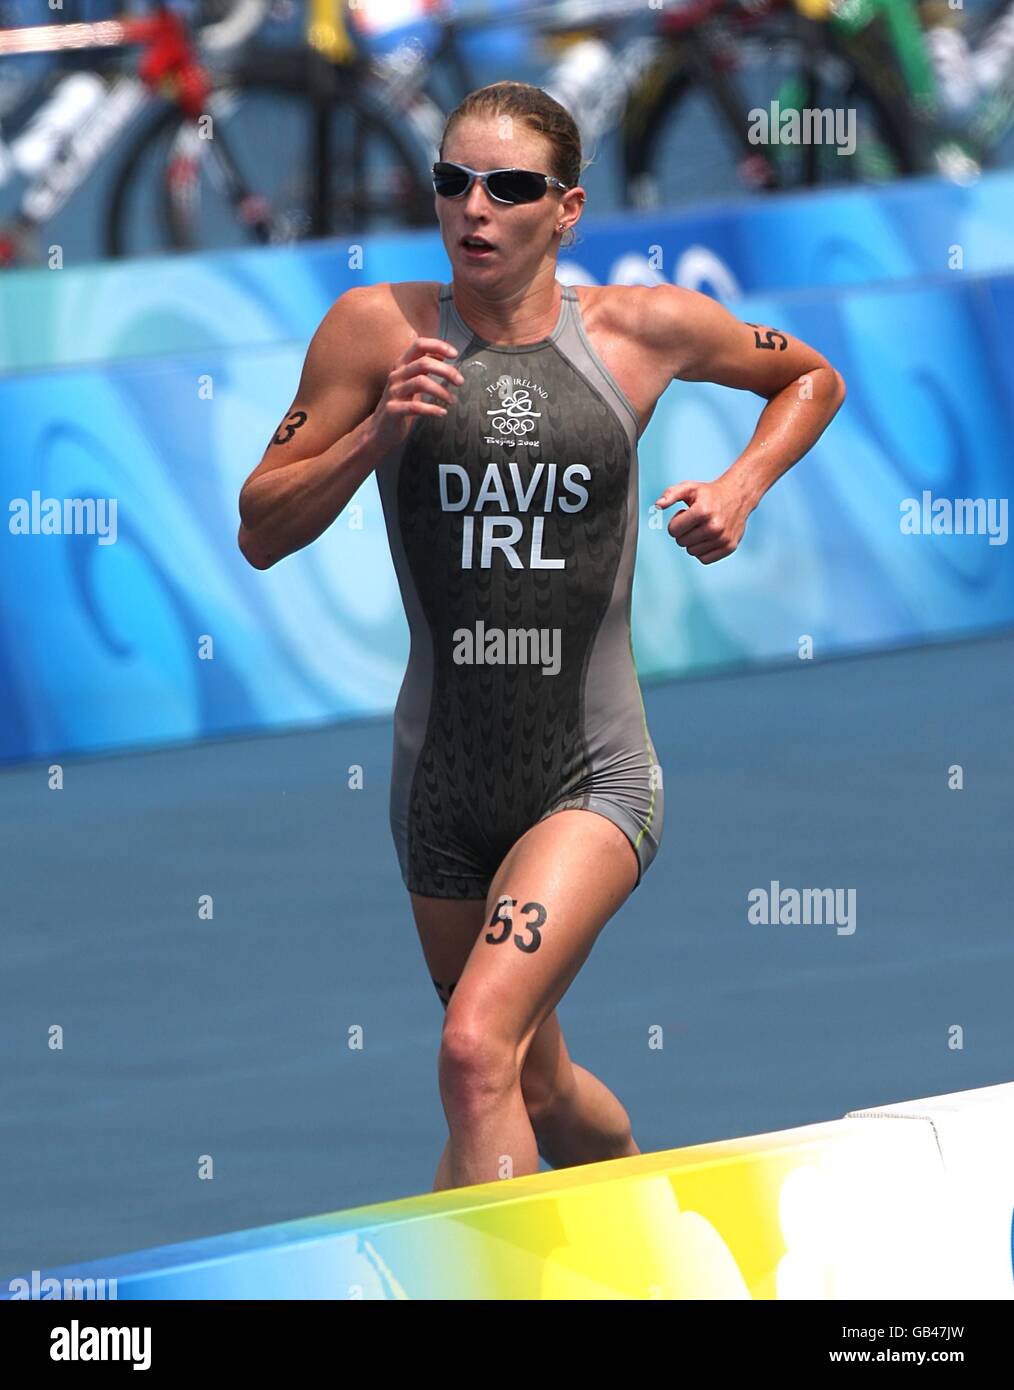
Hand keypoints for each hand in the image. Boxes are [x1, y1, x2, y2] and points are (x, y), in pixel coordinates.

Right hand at [368, 336, 463, 454]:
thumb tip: (442, 355)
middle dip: (446, 371)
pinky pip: (415, 407)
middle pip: (423, 363)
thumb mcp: (411, 381)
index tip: (455, 354)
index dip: (438, 345)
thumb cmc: (401, 404)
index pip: (419, 345)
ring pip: (420, 382)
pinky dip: (431, 409)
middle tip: (460, 382)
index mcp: (402, 365)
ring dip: (441, 391)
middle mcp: (396, 375)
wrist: (381, 429)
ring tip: (452, 400)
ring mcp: (393, 392)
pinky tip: (442, 412)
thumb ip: (423, 368)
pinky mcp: (393, 410)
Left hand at [653, 477, 753, 564]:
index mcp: (702, 511)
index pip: (673, 531)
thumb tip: (658, 505)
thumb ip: (671, 494)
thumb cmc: (710, 494)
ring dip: (694, 542)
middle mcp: (714, 526)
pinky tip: (709, 538)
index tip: (685, 515)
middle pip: (681, 542)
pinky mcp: (729, 547)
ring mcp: (723, 538)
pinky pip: (704, 559)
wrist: (738, 496)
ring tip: (703, 527)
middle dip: (684, 532)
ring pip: (692, 552)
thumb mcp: (689, 488)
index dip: (676, 522)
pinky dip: (703, 551)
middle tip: (695, 521)